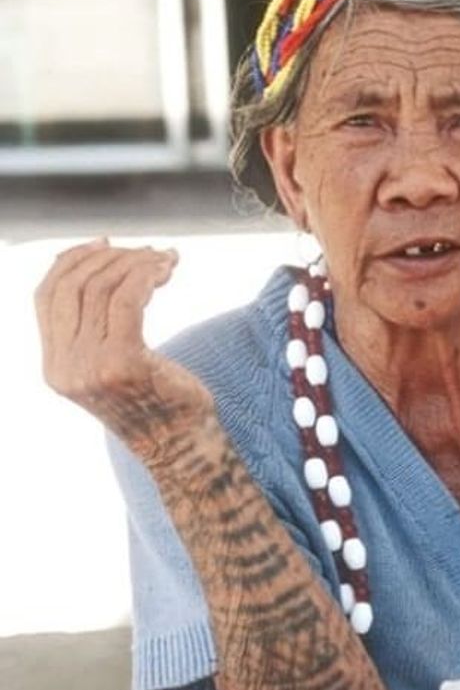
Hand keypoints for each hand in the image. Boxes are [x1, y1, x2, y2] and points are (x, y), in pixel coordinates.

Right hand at [36, 240, 214, 463]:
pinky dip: (146, 276)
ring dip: (137, 264)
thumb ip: (97, 332)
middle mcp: (64, 367)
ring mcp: (90, 366)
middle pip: (72, 286)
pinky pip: (127, 300)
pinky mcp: (122, 363)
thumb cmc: (160, 401)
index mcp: (54, 366)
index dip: (70, 262)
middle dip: (110, 258)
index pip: (45, 297)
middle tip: (148, 251)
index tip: (104, 243)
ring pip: (102, 289)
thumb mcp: (115, 366)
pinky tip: (167, 270)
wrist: (183, 446)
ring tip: (166, 260)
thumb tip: (101, 270)